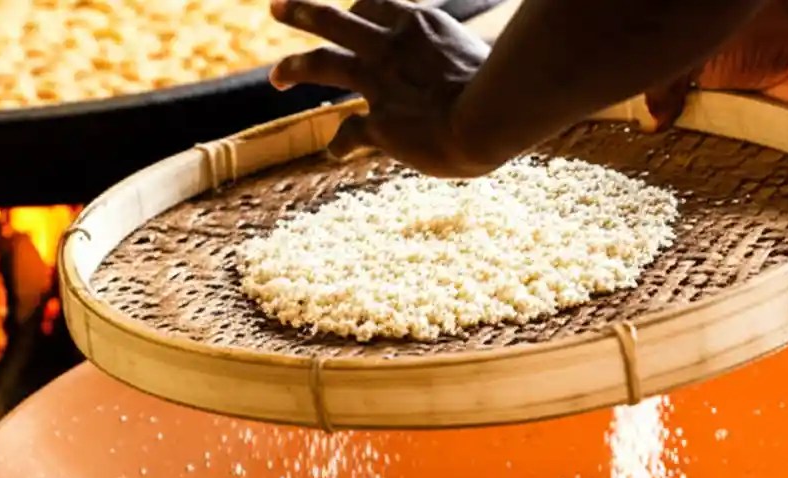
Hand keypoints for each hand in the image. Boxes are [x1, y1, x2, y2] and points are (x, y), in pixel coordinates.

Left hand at [268, 0, 496, 176]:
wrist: (494, 114)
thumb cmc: (511, 87)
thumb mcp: (496, 55)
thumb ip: (480, 60)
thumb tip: (508, 70)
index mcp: (421, 24)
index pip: (378, 5)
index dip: (360, 7)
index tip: (351, 9)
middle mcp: (392, 46)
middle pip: (335, 19)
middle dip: (303, 11)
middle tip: (277, 7)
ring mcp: (381, 83)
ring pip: (323, 63)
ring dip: (294, 68)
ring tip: (276, 77)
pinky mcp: (380, 123)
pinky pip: (348, 133)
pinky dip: (338, 144)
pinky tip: (334, 154)